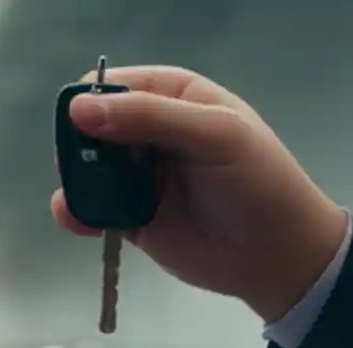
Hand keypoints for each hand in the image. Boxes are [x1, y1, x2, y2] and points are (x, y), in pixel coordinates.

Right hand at [50, 66, 349, 322]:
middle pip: (90, 127)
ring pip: (85, 168)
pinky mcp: (129, 215)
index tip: (85, 128)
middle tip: (85, 168)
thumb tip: (79, 109)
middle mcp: (149, 132)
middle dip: (80, 145)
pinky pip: (89, 208)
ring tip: (86, 198)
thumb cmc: (256, 183)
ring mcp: (137, 176)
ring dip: (77, 181)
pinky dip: (77, 212)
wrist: (275, 256)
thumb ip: (149, 117)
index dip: (93, 103)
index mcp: (172, 97)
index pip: (114, 86)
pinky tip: (80, 221)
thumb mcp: (214, 135)